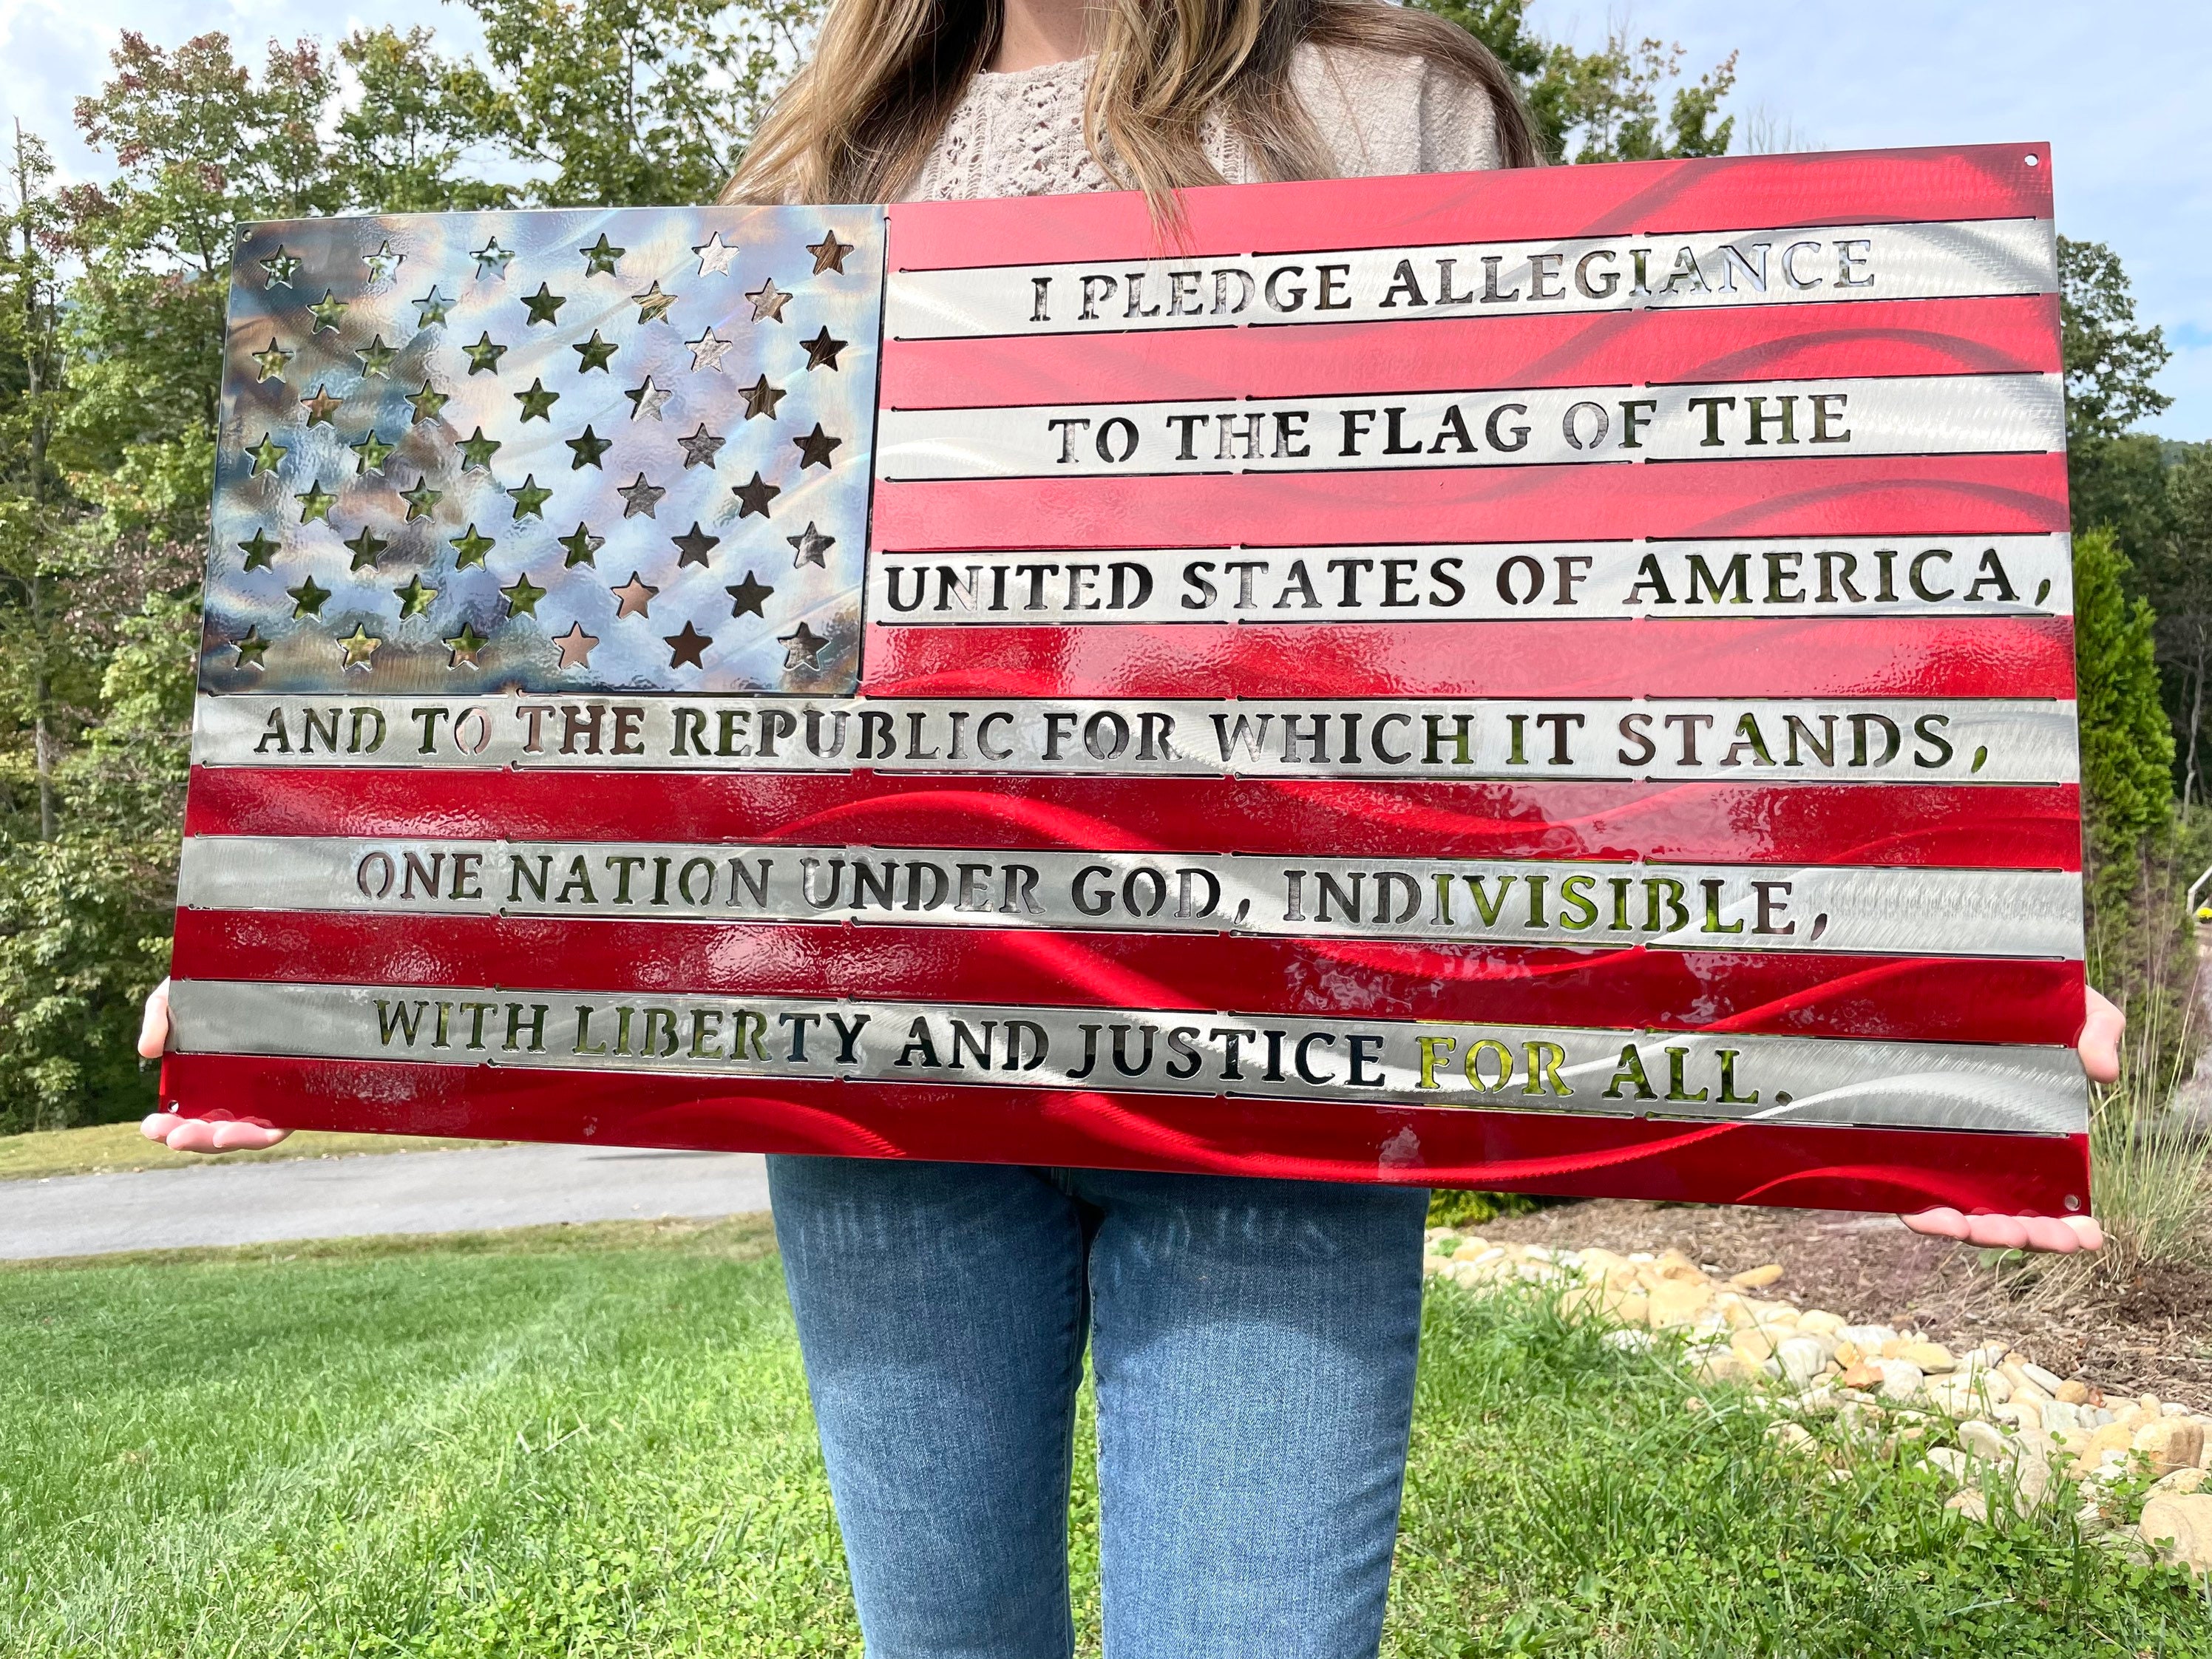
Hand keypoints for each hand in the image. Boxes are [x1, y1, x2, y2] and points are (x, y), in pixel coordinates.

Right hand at [135, 977, 289, 1153]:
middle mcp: (235, 1097)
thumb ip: (159, 1017)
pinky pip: (285, 1122)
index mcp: (202, 1085)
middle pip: (214, 1132)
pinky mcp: (297, 1095)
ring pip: (250, 1134)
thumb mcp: (179, 995)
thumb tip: (147, 1051)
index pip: (183, 1120)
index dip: (167, 1129)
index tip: (152, 1126)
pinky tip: (260, 1129)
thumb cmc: (215, 987)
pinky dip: (270, 1132)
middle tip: (173, 1136)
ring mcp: (267, 1098)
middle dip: (193, 1139)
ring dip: (232, 1140)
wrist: (262, 965)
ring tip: (217, 1136)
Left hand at [1897, 986, 2119, 1253]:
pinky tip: (1931, 1216)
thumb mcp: (2075, 1007)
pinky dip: (1921, 1212)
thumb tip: (2105, 1072)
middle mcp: (1995, 1161)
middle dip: (2032, 1236)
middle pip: (2012, 1219)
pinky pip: (1910, 1194)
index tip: (2091, 1236)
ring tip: (1995, 1231)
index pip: (2058, 1204)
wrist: (1960, 977)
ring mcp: (1950, 1159)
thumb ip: (2098, 1029)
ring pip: (1963, 1216)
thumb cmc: (2029, 1004)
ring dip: (1980, 1233)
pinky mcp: (1905, 1148)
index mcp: (2041, 1147)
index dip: (2073, 1228)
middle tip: (2055, 1238)